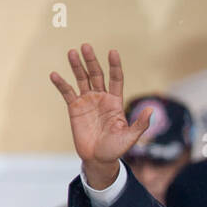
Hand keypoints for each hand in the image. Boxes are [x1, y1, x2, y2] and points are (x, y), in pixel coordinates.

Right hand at [50, 43, 152, 188]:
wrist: (98, 160)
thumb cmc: (116, 149)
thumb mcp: (130, 138)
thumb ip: (140, 124)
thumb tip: (151, 111)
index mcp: (115, 102)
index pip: (116, 79)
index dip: (114, 66)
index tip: (112, 52)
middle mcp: (101, 98)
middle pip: (97, 74)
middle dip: (91, 61)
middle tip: (86, 46)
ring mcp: (87, 101)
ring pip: (82, 79)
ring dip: (77, 66)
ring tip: (72, 52)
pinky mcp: (75, 108)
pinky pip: (67, 93)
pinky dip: (61, 84)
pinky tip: (54, 74)